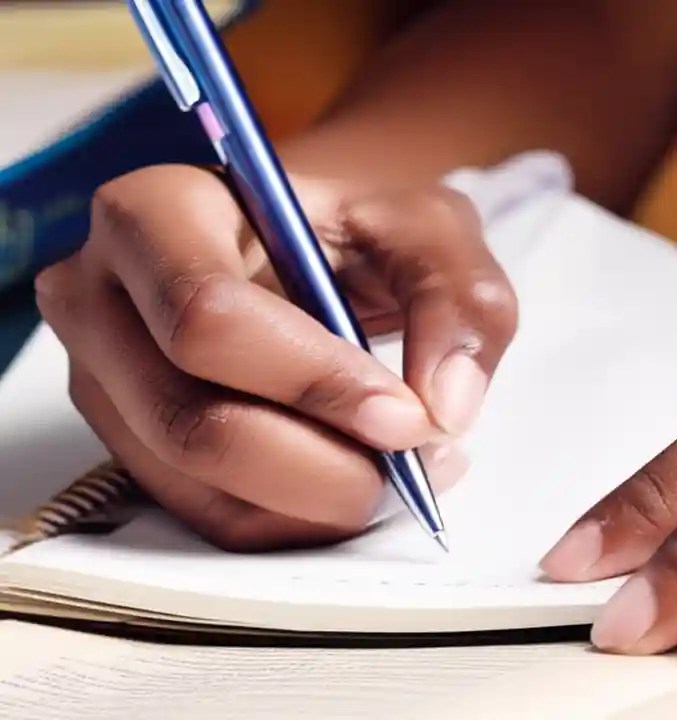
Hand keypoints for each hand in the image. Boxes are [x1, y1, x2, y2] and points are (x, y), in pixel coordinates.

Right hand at [36, 165, 515, 550]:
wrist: (313, 254)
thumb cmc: (359, 230)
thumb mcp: (430, 230)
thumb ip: (461, 299)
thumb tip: (445, 408)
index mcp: (155, 211)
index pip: (207, 318)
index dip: (312, 382)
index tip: (408, 416)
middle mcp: (99, 298)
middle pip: (193, 424)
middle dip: (324, 466)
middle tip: (419, 461)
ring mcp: (103, 383)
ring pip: (202, 487)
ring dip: (322, 501)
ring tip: (411, 468)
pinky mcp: (131, 447)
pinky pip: (212, 518)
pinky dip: (303, 521)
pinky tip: (364, 481)